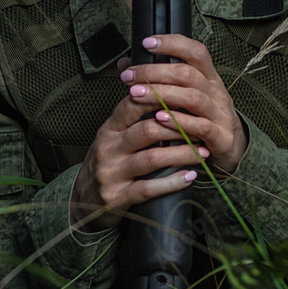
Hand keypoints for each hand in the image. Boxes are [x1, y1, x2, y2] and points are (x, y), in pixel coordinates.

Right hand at [70, 34, 246, 231]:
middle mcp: (107, 148)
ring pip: (152, 158)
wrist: (84, 202)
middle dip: (179, 127)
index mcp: (108, 129)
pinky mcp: (117, 197)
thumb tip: (160, 86)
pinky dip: (173, 182)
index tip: (187, 96)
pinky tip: (190, 176)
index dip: (160, 97)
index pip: (133, 104)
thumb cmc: (109, 162)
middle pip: (147, 130)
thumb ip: (133, 116)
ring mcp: (111, 173)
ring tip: (203, 152)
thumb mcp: (114, 136)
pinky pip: (149, 188)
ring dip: (182, 154)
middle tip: (203, 127)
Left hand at [121, 34, 247, 173]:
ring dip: (161, 95)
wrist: (230, 147)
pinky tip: (159, 118)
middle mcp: (216, 92)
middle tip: (129, 76)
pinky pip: (200, 126)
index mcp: (209, 77)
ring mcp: (220, 114)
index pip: (196, 52)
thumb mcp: (185, 94)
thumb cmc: (202, 117)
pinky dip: (178, 121)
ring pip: (192, 98)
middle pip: (187, 74)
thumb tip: (126, 63)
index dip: (173, 44)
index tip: (148, 43)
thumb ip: (159, 79)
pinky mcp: (220, 136)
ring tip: (136, 95)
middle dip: (154, 72)